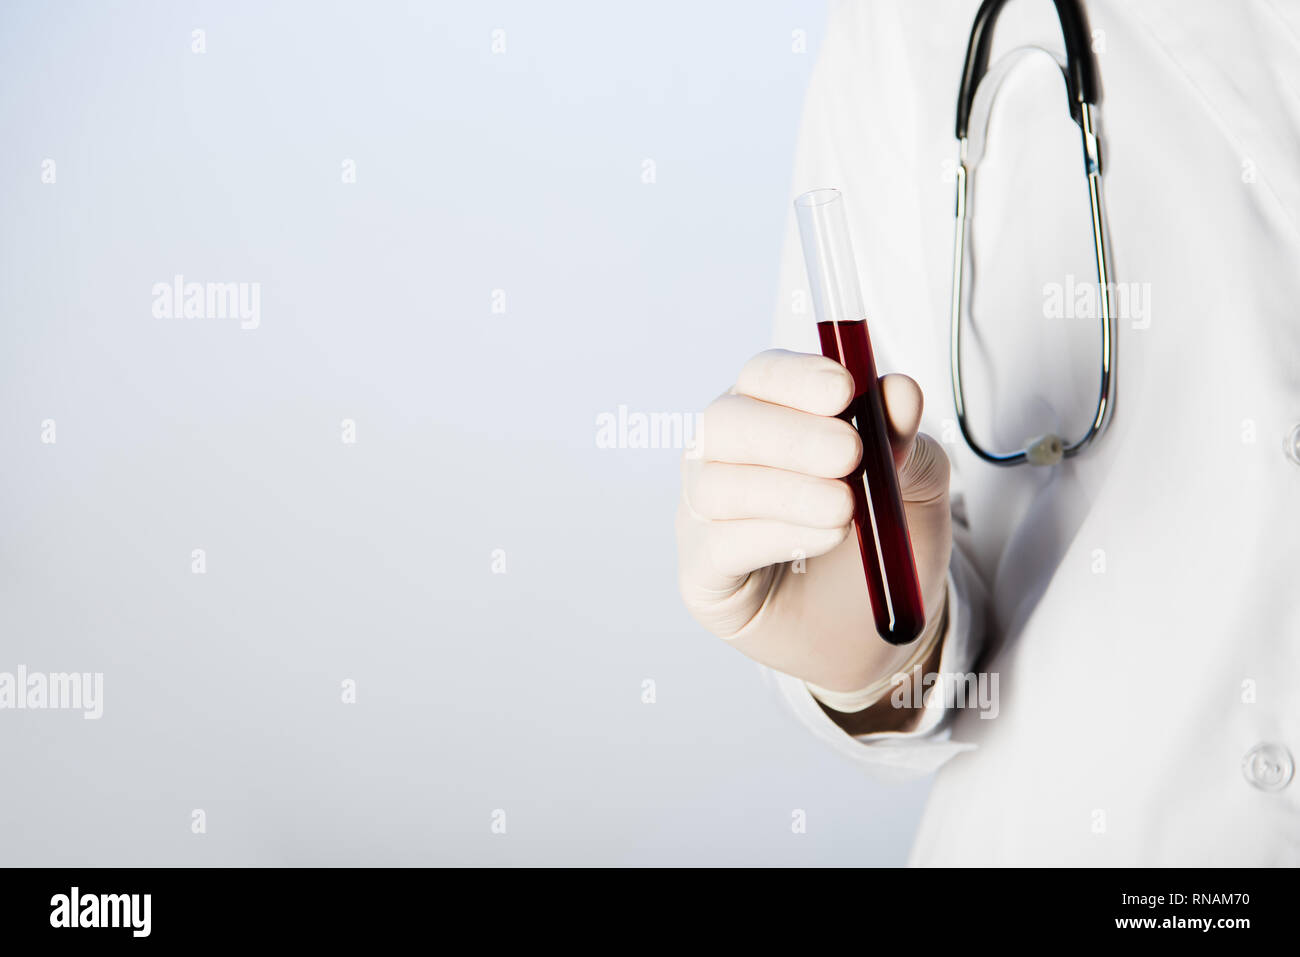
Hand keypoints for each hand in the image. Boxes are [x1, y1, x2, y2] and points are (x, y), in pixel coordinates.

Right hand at [675, 349, 952, 694]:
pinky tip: (824, 539)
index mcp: (771, 416)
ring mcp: (704, 515)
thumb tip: (900, 391)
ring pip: (717, 484)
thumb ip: (905, 440)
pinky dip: (776, 535)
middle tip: (850, 455)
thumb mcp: (915, 486)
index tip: (844, 389)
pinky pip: (719, 544)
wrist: (874, 633)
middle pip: (725, 421)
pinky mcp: (703, 573)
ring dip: (788, 491)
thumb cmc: (882, 543)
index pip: (762, 376)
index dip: (795, 377)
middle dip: (790, 434)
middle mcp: (725, 457)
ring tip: (846, 510)